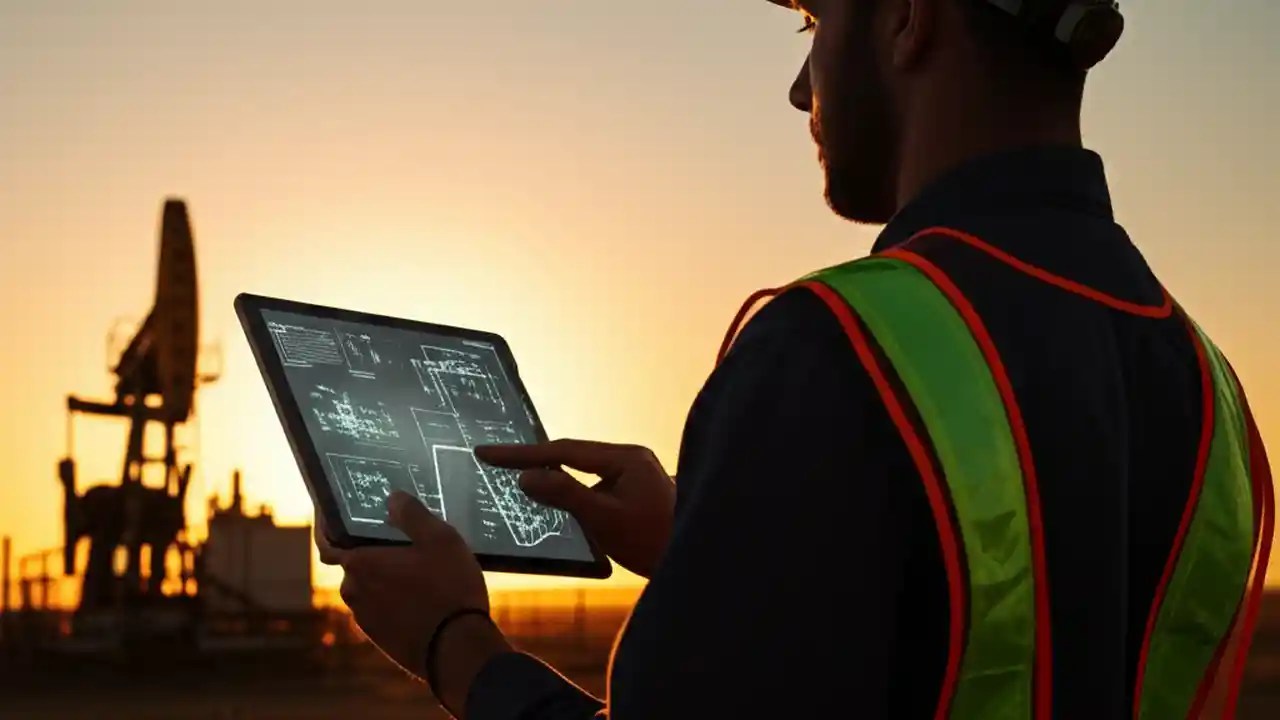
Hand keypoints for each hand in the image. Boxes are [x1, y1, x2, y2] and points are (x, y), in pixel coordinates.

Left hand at [316, 493, 512, 715]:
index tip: (330, 513)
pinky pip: (382, 608)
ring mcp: (366, 619)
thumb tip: (392, 498)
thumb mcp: (439, 539)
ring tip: (418, 568)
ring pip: (370, 587)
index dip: (326, 525)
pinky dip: (394, 598)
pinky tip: (423, 595)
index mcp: (360, 563)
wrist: (458, 649)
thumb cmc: (449, 589)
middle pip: (354, 562)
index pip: (326, 540)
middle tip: (399, 539)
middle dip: (371, 550)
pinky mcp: (381, 638)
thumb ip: (411, 514)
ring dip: (385, 576)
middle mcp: (354, 591)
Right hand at [473, 439, 674, 577]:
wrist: (697, 559)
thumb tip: (526, 476)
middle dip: (534, 459)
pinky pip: (594, 484)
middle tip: (495, 459)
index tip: (488, 452)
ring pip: (583, 470)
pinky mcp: (635, 492)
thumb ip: (564, 495)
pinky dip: (571, 491)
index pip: (563, 450)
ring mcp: (635, 475)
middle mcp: (630, 458)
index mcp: (625, 458)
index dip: (523, 453)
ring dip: (553, 475)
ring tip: (515, 475)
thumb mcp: (604, 519)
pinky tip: (554, 499)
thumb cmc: (653, 541)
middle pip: (573, 454)